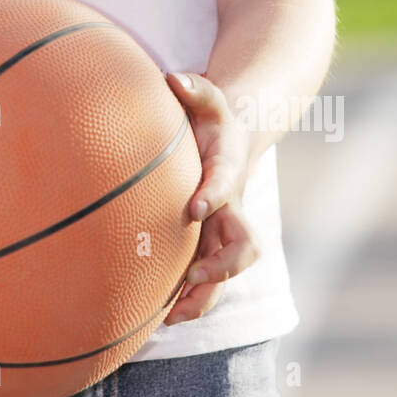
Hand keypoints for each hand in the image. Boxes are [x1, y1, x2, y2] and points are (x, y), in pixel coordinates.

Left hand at [162, 71, 259, 324]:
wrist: (231, 144)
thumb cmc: (211, 121)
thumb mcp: (208, 98)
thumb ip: (196, 88)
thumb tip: (174, 77)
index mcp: (229, 171)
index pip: (227, 184)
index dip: (215, 194)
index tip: (195, 206)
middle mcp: (232, 209)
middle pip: (244, 247)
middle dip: (222, 265)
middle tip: (195, 275)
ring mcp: (222, 234)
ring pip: (223, 275)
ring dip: (201, 297)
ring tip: (169, 318)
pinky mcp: (206, 248)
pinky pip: (202, 284)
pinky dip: (185, 301)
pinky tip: (152, 319)